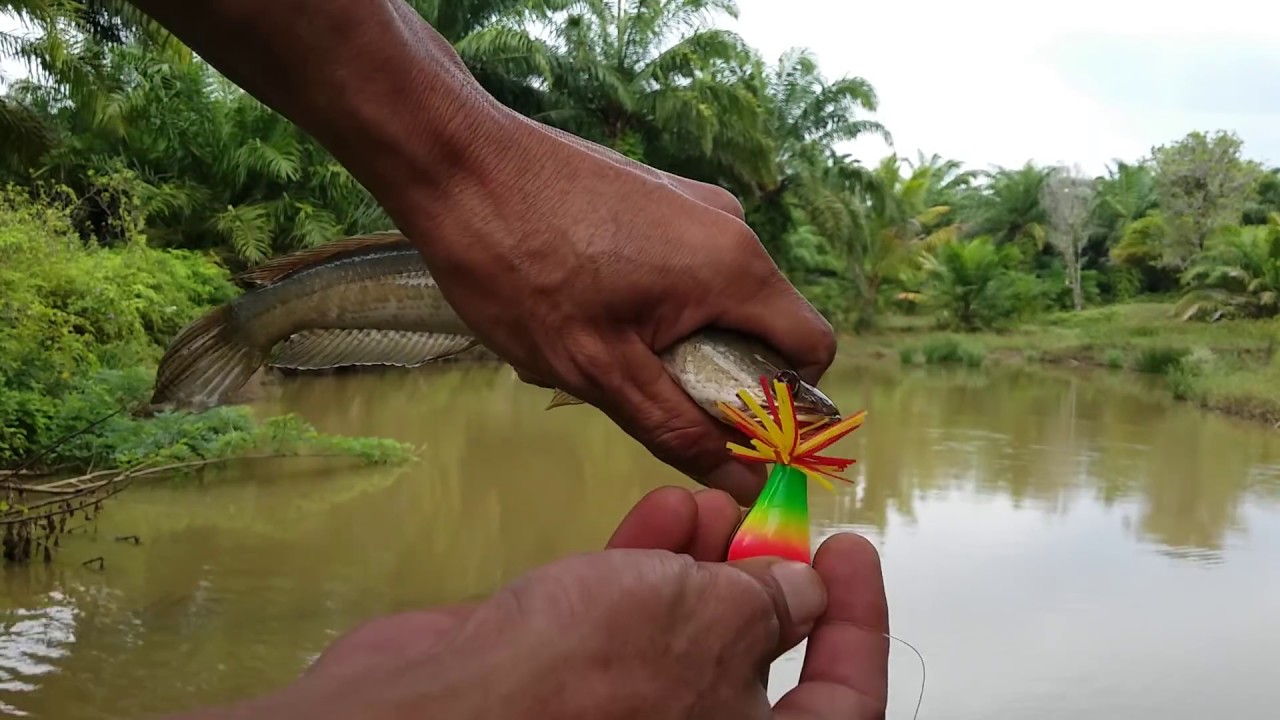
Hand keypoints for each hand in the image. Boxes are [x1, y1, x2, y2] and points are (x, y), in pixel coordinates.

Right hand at [179, 487, 888, 719]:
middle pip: (759, 657)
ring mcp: (624, 708)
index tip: (853, 552)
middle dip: (768, 575)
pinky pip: (626, 614)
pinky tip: (661, 509)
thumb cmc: (589, 677)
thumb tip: (802, 590)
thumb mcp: (712, 618)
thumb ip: (770, 599)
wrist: (435, 708)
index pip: (841, 702)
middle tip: (771, 512)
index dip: (859, 627)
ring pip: (689, 627)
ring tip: (713, 498)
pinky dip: (646, 563)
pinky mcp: (567, 674)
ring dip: (706, 557)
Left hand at [400, 112, 835, 503]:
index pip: (811, 348)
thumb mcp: (598, 369)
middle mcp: (729, 225)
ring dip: (673, 340)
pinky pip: (680, 265)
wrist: (454, 159)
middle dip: (713, 375)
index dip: (786, 403)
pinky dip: (651, 302)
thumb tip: (744, 482)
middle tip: (640, 392)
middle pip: (760, 325)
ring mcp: (692, 201)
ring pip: (713, 298)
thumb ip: (677, 428)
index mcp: (733, 267)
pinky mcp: (656, 192)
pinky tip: (582, 307)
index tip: (731, 433)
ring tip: (596, 346)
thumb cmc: (518, 265)